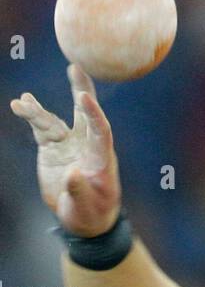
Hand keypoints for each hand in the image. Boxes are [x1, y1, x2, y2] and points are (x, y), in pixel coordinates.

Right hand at [10, 63, 120, 236]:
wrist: (82, 219)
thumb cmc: (91, 215)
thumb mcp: (86, 207)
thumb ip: (79, 191)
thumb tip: (72, 173)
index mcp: (101, 158)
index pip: (100, 130)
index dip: (93, 113)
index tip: (84, 97)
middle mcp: (86, 146)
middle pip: (84, 113)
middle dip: (80, 89)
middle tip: (75, 67)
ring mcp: (69, 145)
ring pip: (54, 121)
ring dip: (37, 112)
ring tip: (21, 103)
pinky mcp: (53, 148)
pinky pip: (41, 129)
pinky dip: (31, 117)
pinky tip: (21, 104)